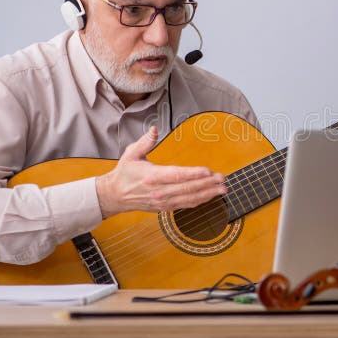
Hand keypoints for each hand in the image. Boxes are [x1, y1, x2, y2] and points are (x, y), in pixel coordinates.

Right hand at [95, 126, 226, 217]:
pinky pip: (185, 205)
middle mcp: (158, 191)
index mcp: (151, 176)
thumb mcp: (131, 154)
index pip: (175, 175)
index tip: (208, 171)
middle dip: (207, 184)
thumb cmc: (124, 173)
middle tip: (222, 179)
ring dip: (207, 194)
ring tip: (222, 189)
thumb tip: (155, 129)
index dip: (193, 174)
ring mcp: (162, 201)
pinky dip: (199, 201)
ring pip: (188, 199)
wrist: (114, 196)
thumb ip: (145, 142)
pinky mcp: (164, 207)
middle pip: (186, 188)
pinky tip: (210, 196)